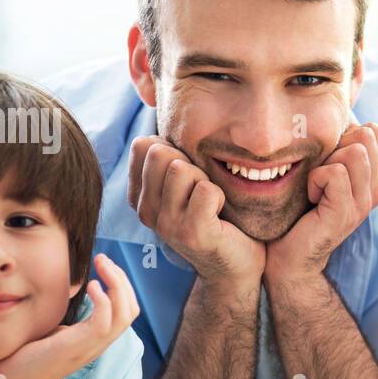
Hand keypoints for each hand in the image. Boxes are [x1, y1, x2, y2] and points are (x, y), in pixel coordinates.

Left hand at [0, 254, 140, 378]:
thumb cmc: (24, 358)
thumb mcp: (51, 330)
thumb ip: (65, 316)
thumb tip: (67, 292)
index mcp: (94, 338)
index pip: (126, 310)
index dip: (121, 285)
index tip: (104, 265)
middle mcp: (98, 343)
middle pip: (131, 309)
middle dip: (122, 279)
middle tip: (104, 259)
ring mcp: (90, 346)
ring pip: (125, 313)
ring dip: (118, 284)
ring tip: (102, 265)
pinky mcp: (78, 347)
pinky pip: (105, 322)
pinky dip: (104, 300)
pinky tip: (91, 286)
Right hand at [128, 135, 264, 291]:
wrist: (236, 265)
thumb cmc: (216, 216)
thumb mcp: (185, 184)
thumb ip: (170, 157)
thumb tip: (158, 113)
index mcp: (141, 197)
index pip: (143, 145)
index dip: (173, 150)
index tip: (188, 177)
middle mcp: (147, 212)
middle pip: (161, 153)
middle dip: (191, 163)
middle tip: (203, 191)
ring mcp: (168, 225)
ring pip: (182, 169)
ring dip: (207, 180)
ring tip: (212, 204)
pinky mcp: (193, 233)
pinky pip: (207, 189)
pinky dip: (221, 195)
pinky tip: (221, 215)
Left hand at [263, 122, 377, 287]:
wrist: (288, 258)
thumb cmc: (298, 212)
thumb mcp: (320, 173)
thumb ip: (334, 149)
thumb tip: (341, 118)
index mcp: (371, 179)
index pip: (372, 132)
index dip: (343, 136)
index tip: (325, 160)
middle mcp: (373, 191)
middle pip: (364, 137)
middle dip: (334, 147)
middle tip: (318, 175)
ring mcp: (362, 204)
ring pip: (353, 152)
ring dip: (324, 164)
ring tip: (315, 187)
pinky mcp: (345, 213)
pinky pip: (335, 173)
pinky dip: (316, 179)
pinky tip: (310, 197)